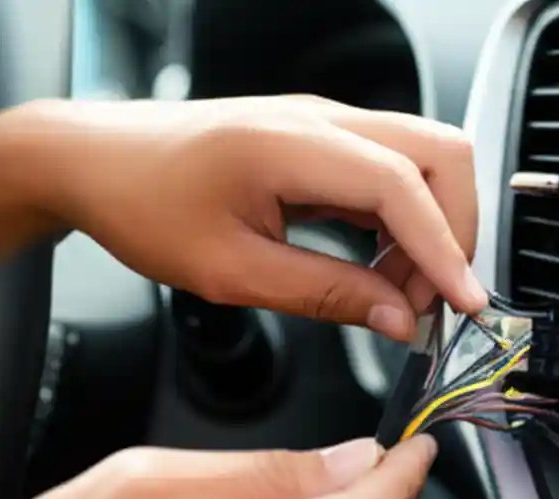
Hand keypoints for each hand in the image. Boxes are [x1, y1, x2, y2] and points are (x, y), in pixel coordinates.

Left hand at [0, 96, 486, 340]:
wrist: (95, 159)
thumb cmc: (142, 203)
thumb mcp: (231, 271)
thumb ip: (325, 295)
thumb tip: (397, 318)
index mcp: (291, 143)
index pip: (403, 186)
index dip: (445, 248)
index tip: (464, 303)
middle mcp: (322, 120)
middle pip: (442, 154)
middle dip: (455, 230)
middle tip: (430, 299)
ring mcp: (327, 124)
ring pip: (427, 160)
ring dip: (433, 227)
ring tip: (402, 291)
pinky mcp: (324, 141)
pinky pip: (395, 172)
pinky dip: (407, 221)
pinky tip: (383, 265)